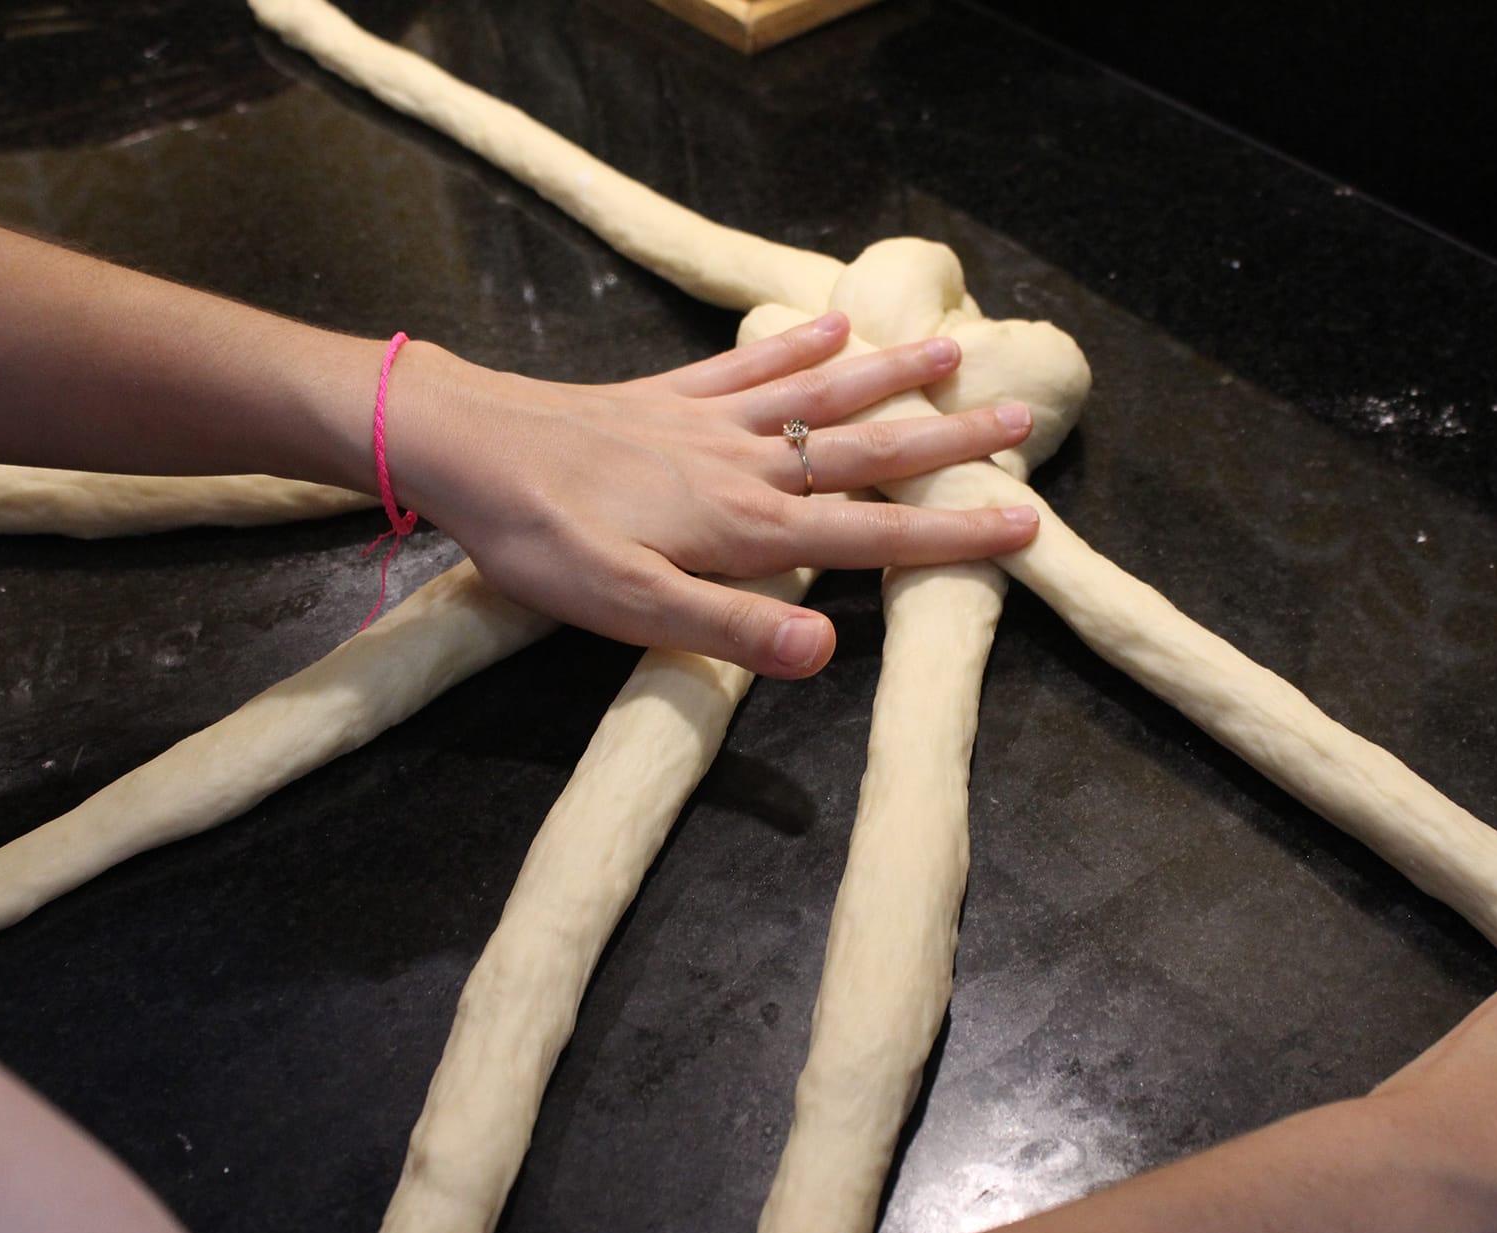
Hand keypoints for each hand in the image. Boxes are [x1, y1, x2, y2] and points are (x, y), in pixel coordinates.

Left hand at [386, 313, 1037, 676]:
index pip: (873, 532)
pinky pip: (749, 362)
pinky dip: (796, 343)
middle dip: (949, 442)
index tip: (1027, 527)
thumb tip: (829, 648)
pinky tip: (834, 321)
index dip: (953, 535)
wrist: (468, 447)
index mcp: (748, 526)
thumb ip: (733, 627)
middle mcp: (746, 464)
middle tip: (1023, 419)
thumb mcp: (632, 608)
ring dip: (892, 375)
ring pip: (822, 393)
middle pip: (867, 450)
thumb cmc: (543, 539)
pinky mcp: (669, 393)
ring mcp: (710, 421)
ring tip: (955, 350)